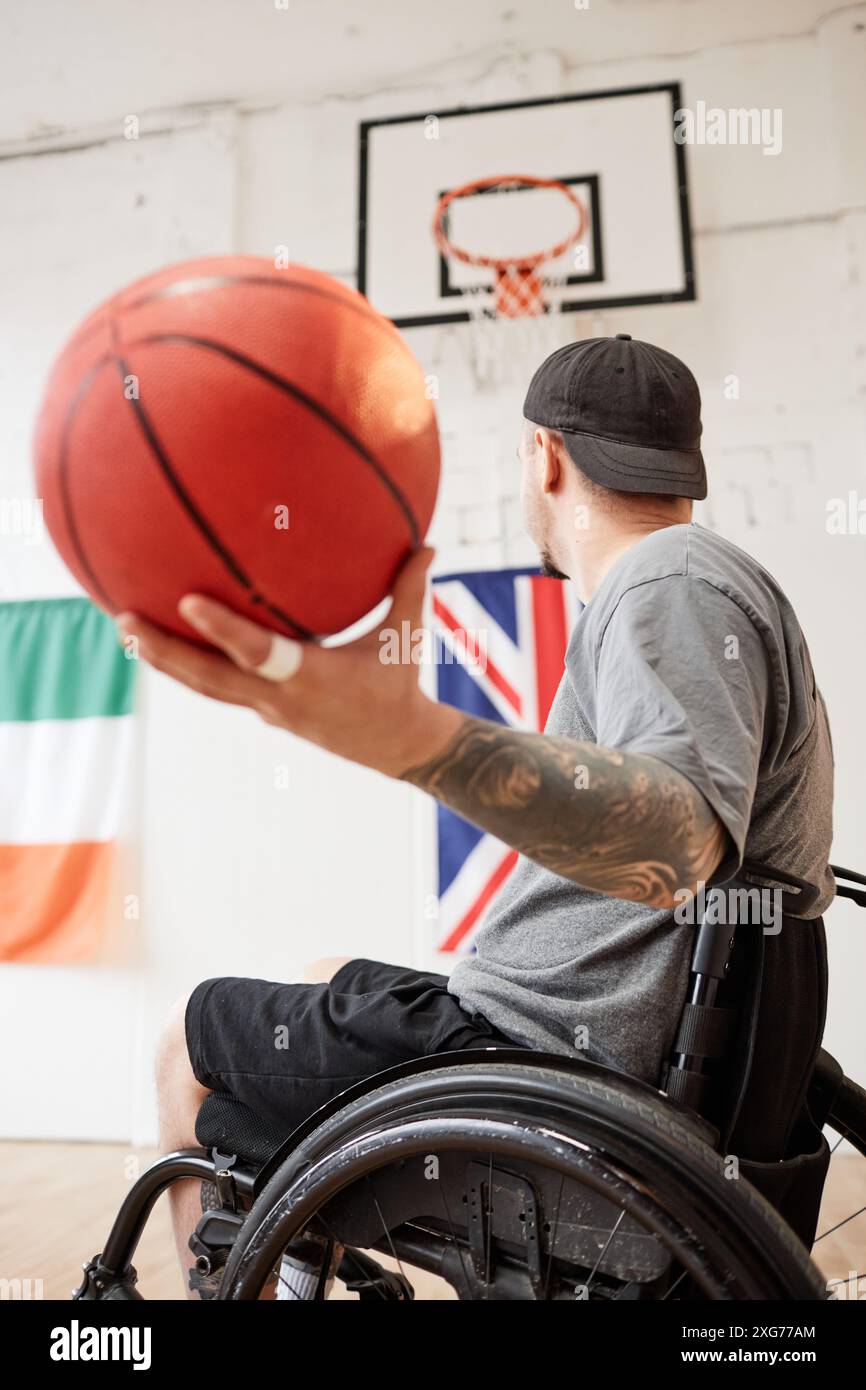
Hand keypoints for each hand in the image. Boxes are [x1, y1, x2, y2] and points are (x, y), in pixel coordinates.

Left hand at [116, 547, 462, 778]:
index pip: (259, 654)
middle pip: (209, 679)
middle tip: (124, 620)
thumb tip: (429, 540)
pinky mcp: (265, 713)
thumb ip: (411, 587)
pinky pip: (219, 688)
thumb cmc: (401, 683)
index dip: (222, 631)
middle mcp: (281, 699)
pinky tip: (165, 643)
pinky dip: (189, 667)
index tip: (187, 601)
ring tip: (128, 630)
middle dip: (165, 652)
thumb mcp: (407, 636)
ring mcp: (267, 710)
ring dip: (165, 662)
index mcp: (312, 677)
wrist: (397, 746)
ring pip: (205, 688)